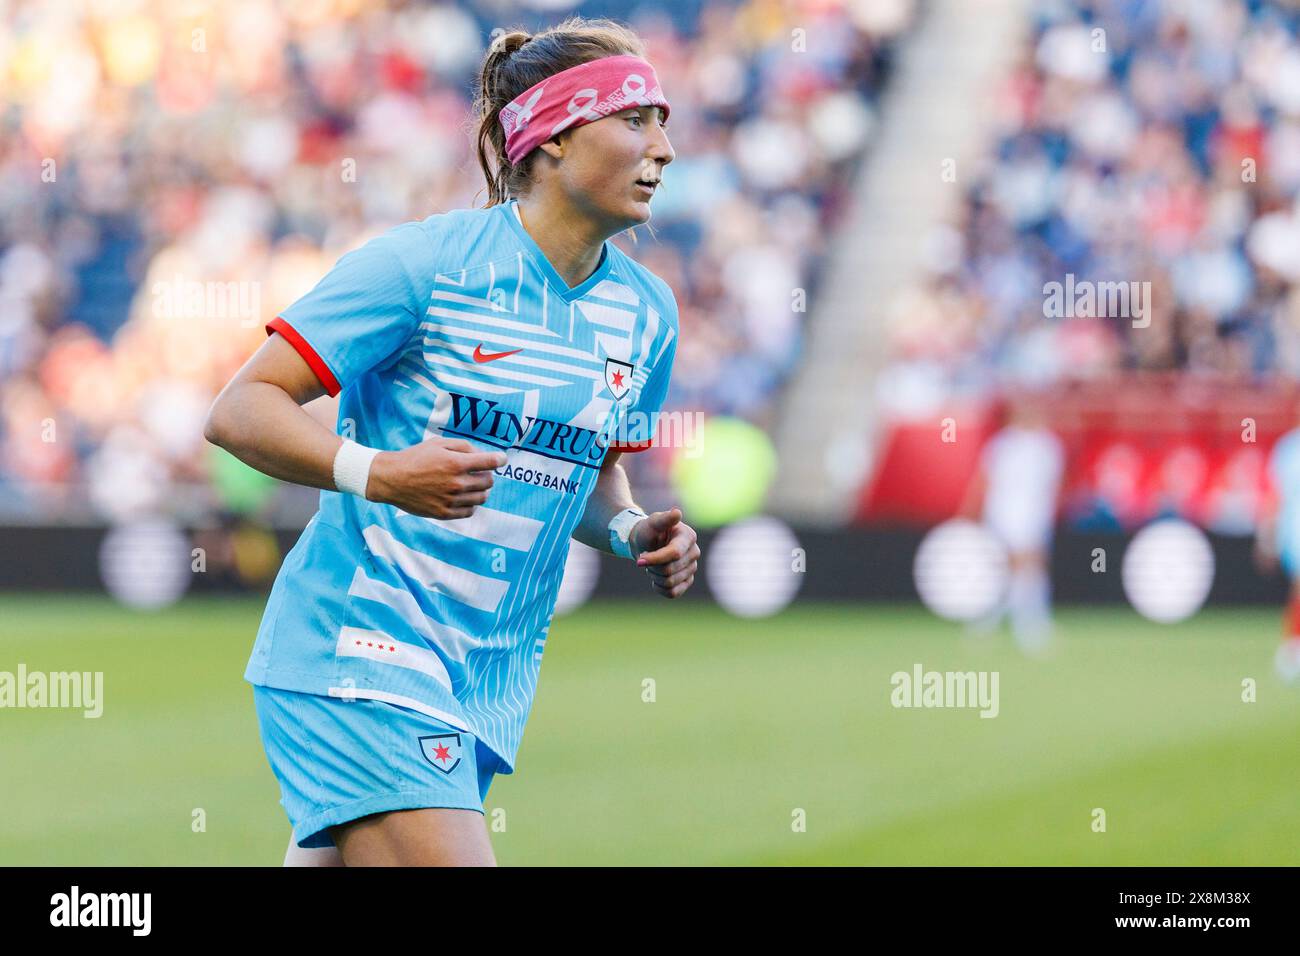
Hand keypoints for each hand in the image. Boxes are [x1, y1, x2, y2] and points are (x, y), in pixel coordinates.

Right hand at [367, 437, 506, 518]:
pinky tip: (462, 496)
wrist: (392, 479)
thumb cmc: (416, 458)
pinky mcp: (444, 513)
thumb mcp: (439, 444)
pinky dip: (470, 503)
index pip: (490, 463)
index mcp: (456, 463)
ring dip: (481, 490)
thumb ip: (464, 446)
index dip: (499, 460)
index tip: (500, 460)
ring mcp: (451, 500)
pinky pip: (470, 511)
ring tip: (470, 485)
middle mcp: (456, 483)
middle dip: (486, 475)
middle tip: (477, 472)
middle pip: (489, 482)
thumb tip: (483, 455)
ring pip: (482, 498)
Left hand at [632, 507, 699, 598]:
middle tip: (646, 558)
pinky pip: (673, 593)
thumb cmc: (648, 531)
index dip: (655, 559)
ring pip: (670, 582)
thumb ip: (664, 519)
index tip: (639, 560)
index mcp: (688, 536)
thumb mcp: (652, 522)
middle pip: (670, 570)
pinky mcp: (687, 580)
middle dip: (652, 567)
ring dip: (655, 576)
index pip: (673, 554)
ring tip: (651, 566)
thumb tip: (677, 512)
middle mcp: (694, 552)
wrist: (646, 543)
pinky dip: (660, 588)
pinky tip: (655, 578)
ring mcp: (692, 568)